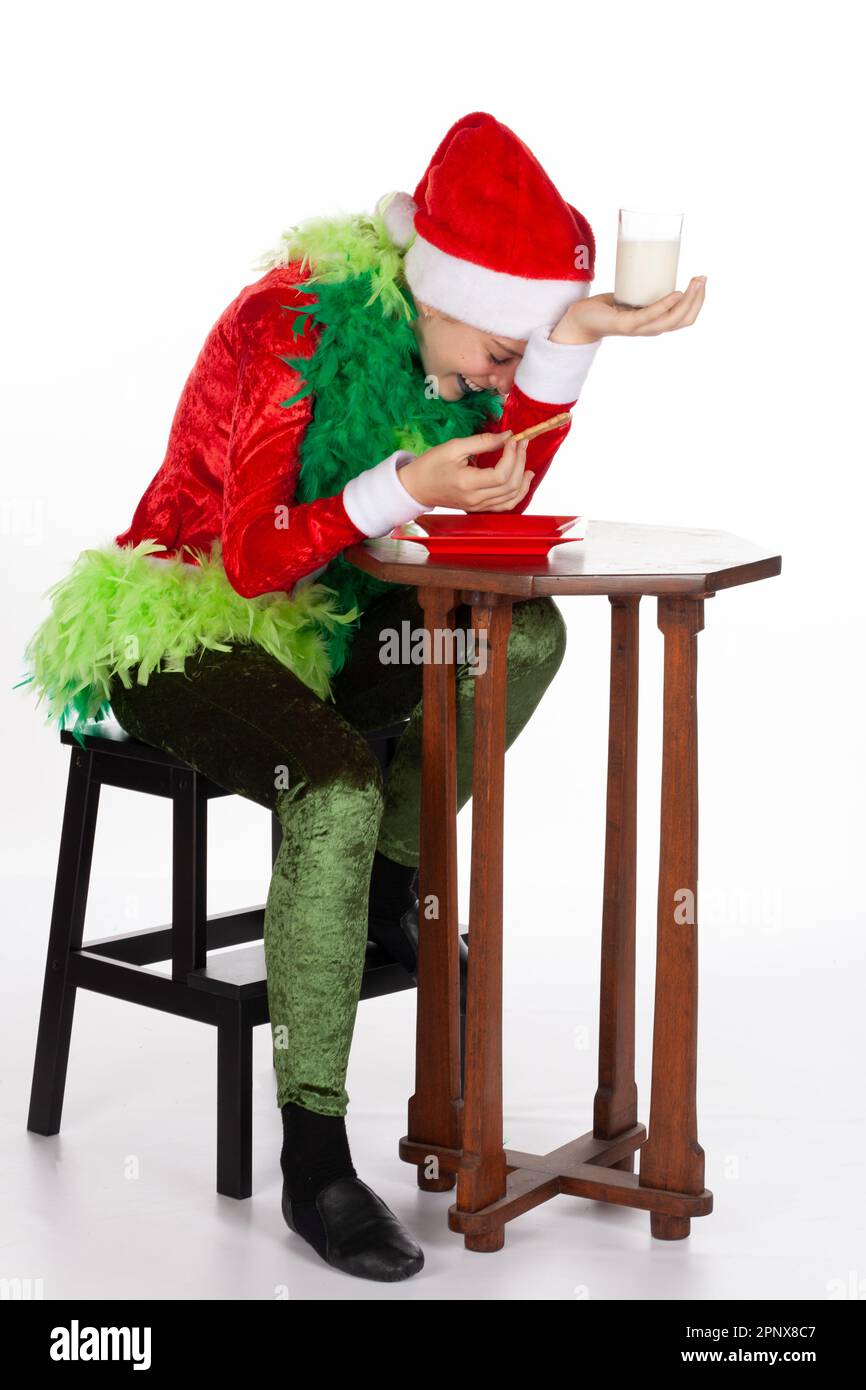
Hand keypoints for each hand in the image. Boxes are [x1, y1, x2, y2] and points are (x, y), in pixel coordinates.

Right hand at [399, 430, 533, 512]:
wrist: (416, 487)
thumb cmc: (431, 465)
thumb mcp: (454, 447)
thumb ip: (482, 441)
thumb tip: (507, 436)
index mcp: (467, 483)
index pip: (501, 474)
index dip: (512, 456)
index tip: (513, 439)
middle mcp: (475, 499)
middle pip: (510, 485)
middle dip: (520, 461)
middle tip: (521, 443)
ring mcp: (478, 506)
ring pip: (512, 498)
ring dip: (523, 478)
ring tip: (525, 459)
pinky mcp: (479, 508)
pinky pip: (506, 505)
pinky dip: (518, 493)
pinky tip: (523, 479)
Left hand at [550, 276, 706, 343]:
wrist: (580, 318)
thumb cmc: (607, 307)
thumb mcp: (633, 296)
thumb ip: (645, 288)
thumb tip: (656, 263)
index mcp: (655, 323)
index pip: (685, 318)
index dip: (699, 301)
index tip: (703, 280)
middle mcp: (650, 329)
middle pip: (683, 319)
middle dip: (698, 298)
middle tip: (702, 277)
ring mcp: (638, 328)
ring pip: (671, 320)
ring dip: (688, 301)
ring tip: (695, 281)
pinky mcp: (625, 324)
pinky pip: (649, 316)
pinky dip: (664, 306)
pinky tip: (676, 294)